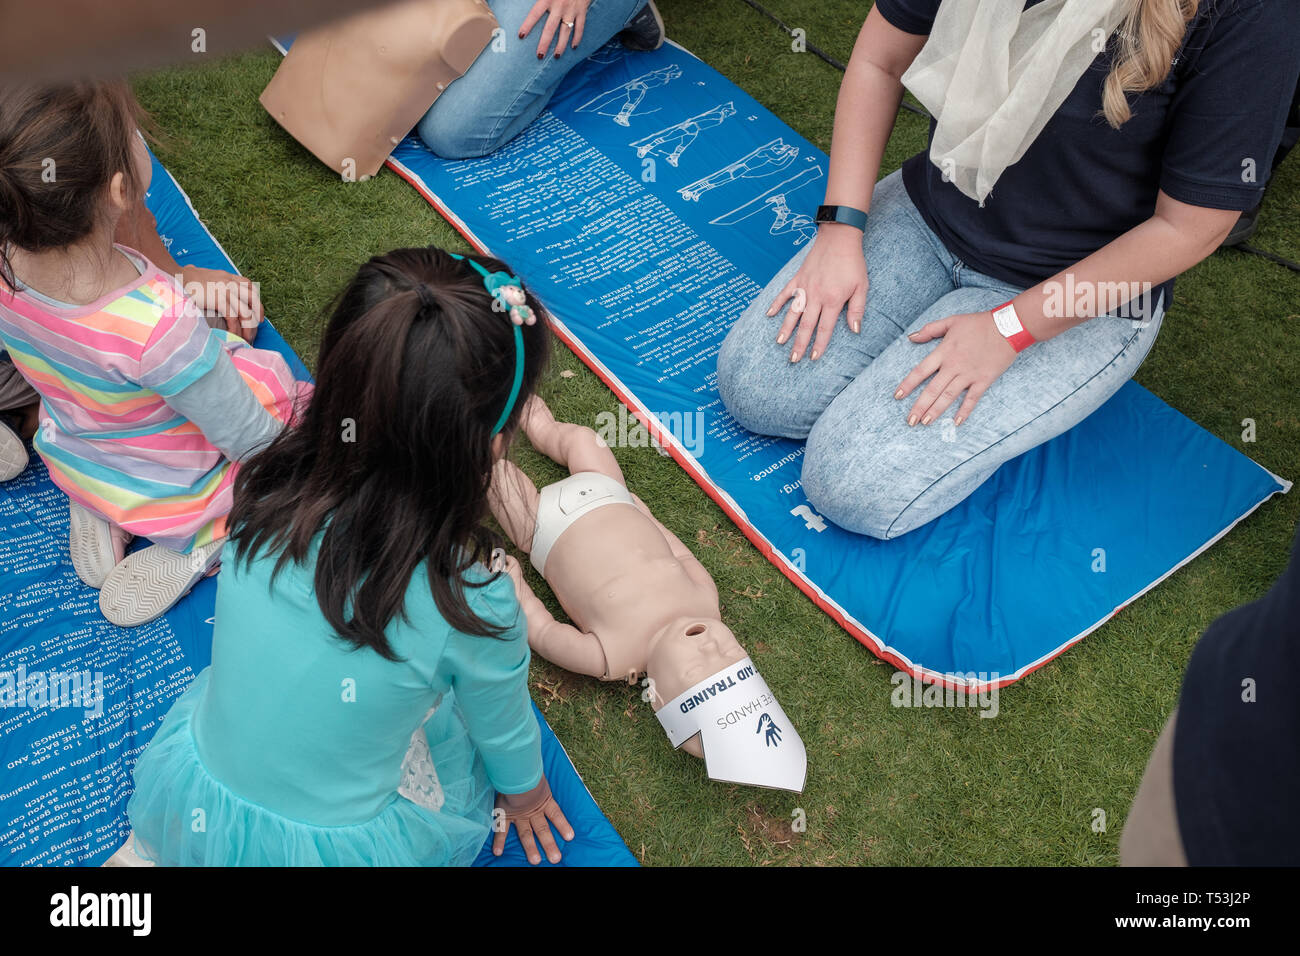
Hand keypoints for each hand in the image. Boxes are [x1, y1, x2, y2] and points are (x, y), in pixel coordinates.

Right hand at [180, 266, 262, 342]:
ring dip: (247, 327)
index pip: (249, 285)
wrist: (174, 275)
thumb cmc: (185, 278)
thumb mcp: (205, 276)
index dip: (256, 300)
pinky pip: (233, 317)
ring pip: (245, 311)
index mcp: (227, 276)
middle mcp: (230, 282)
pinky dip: (235, 328)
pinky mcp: (218, 299)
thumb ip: (212, 281)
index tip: (257, 313)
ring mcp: (225, 290)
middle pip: (253, 298)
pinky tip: (234, 335)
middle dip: (257, 314)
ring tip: (246, 338)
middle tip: (257, 326)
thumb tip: (210, 288)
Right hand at [493, 776, 574, 863]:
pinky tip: (498, 852)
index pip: (556, 814)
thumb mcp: (540, 774)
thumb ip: (542, 780)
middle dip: (549, 844)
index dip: (563, 825)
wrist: (513, 770)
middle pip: (543, 829)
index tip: (570, 837)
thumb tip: (545, 771)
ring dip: (530, 847)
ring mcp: (519, 814)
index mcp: (543, 799)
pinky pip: (501, 829)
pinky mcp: (505, 813)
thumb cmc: (528, 768)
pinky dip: (498, 840)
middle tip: (555, 859)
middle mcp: (532, 810)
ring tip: (535, 861)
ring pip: (526, 834)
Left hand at [520, 0, 591, 58]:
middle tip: (540, 56)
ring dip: (561, 45)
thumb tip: (519, 0)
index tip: (521, 36)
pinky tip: (574, 46)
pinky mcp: (582, 11)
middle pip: (550, 29)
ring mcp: (571, 10)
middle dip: (544, 43)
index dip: (527, 25)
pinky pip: (580, 27)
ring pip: (565, 32)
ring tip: (557, 56)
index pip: (534, 14)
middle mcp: (559, 6)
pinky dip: (577, 37)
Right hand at [766, 224, 866, 362]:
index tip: (814, 358)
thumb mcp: (862, 286)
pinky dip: (776, 304)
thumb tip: (855, 330)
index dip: (819, 344)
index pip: (824, 328)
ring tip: (780, 342)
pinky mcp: (798, 278)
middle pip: (806, 325)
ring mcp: (805, 287)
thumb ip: (856, 309)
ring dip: (786, 329)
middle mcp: (816, 296)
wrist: (839, 238)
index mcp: (833, 300)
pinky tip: (770, 315)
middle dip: (799, 344)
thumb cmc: (853, 263)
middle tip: (793, 359)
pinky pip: (785, 293)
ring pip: (793, 312)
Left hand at [895, 311, 1016, 426]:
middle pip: (932, 389)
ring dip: (936, 411)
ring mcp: (969, 375)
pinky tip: (956, 423)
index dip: (908, 384)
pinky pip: (972, 399)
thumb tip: (910, 337)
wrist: (1008, 327)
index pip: (921, 371)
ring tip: (925, 423)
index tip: (897, 396)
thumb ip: (929, 330)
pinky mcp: (984, 380)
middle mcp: (954, 366)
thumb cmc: (979, 323)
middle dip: (919, 406)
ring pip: (948, 396)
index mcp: (944, 352)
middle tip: (910, 421)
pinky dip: (965, 411)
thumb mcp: (951, 321)